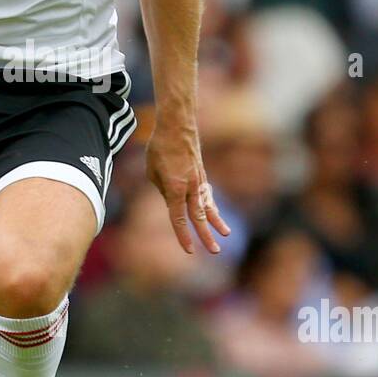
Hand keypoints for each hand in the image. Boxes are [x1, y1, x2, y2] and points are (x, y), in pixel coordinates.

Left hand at [145, 124, 229, 255]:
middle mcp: (190, 187)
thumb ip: (162, 190)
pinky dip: (212, 206)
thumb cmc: (160, 147)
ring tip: (225, 235)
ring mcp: (198, 181)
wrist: (177, 125)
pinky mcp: (201, 174)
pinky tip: (215, 215)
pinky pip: (207, 194)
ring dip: (216, 222)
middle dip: (207, 235)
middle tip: (216, 251)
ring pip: (208, 206)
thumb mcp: (152, 171)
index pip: (179, 218)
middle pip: (199, 217)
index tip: (190, 251)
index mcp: (175, 188)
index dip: (183, 236)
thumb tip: (171, 200)